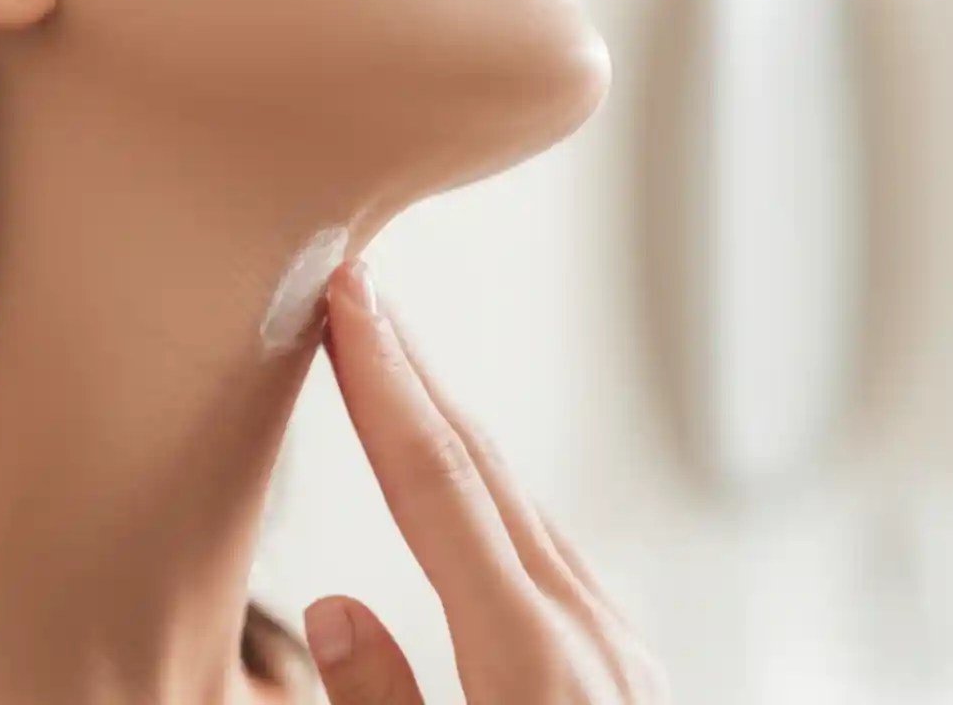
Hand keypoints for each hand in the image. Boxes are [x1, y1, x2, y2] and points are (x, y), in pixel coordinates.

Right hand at [304, 261, 668, 704]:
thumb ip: (385, 703)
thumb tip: (333, 608)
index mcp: (530, 664)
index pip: (435, 487)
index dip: (384, 383)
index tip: (349, 301)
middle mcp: (583, 630)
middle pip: (481, 464)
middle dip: (413, 368)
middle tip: (360, 289)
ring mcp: (612, 636)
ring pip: (517, 496)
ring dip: (448, 418)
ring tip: (393, 365)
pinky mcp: (619, 653)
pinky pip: (544, 540)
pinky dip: (489, 483)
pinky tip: (462, 472)